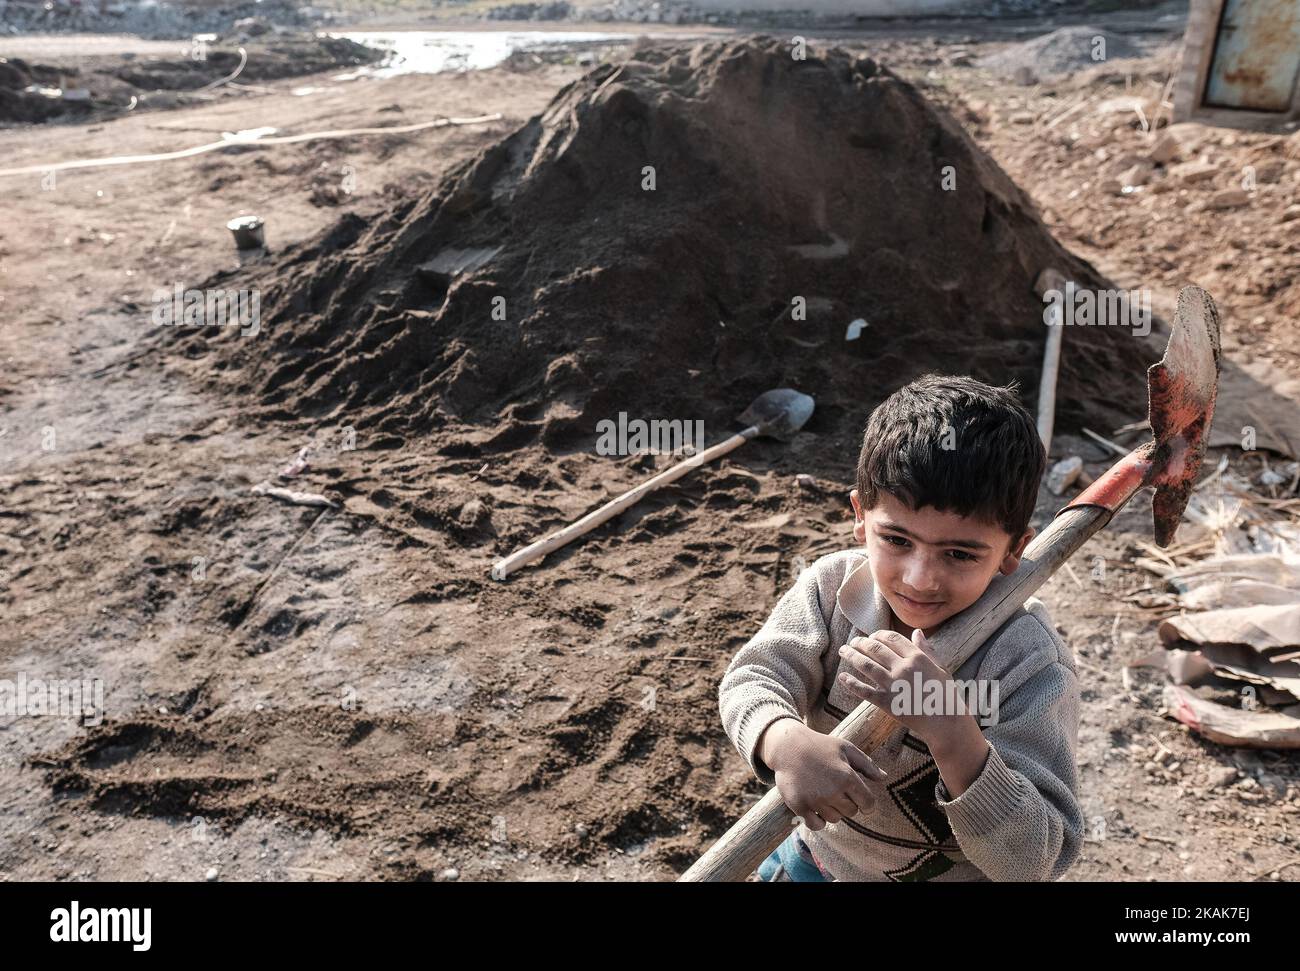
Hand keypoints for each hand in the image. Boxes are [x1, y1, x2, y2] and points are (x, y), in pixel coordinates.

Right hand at [759, 719, 885, 831]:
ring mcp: (815, 800)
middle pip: (851, 812)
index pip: (868, 804)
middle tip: (837, 789)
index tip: (860, 798)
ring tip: (824, 794)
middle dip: (848, 803)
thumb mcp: (846, 748)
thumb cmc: (820, 745)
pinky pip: (816, 825)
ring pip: (834, 819)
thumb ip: (867, 764)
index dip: (867, 803)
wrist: (787, 746)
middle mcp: (832, 791)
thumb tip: (884, 778)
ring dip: (832, 810)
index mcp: (847, 777)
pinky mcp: (799, 806)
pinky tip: (815, 807)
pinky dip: (818, 820)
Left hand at [836, 628, 971, 747]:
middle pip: (875, 649)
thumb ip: (927, 649)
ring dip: (851, 656)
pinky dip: (851, 683)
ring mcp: (894, 685)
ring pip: (866, 665)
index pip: (891, 638)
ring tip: (843, 651)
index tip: (870, 636)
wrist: (946, 723)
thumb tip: (917, 631)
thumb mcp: (940, 668)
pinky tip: (842, 677)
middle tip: (852, 642)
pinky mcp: (887, 703)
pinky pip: (865, 691)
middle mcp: (903, 668)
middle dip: (860, 643)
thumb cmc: (945, 695)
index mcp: (917, 658)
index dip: (877, 635)